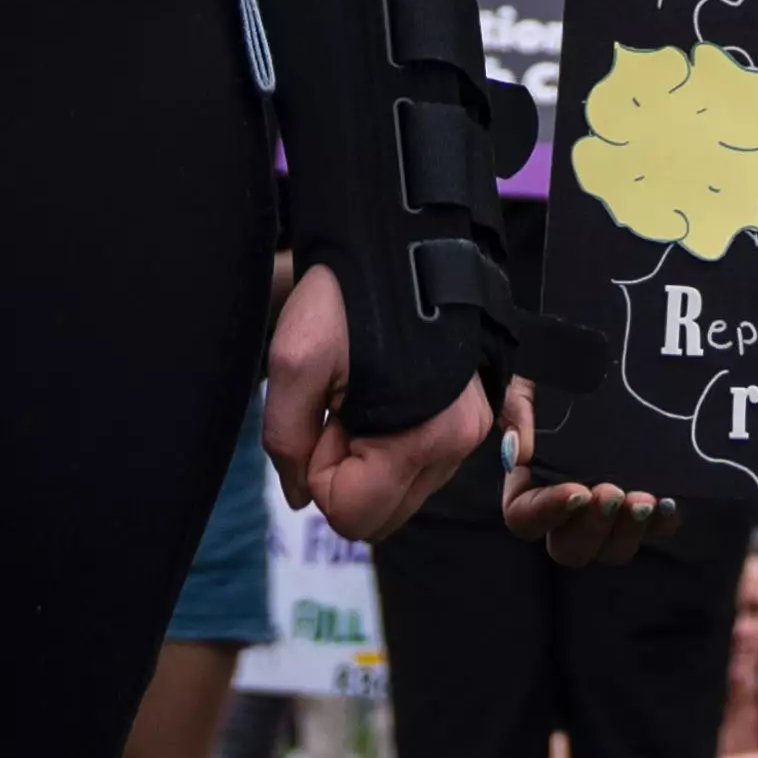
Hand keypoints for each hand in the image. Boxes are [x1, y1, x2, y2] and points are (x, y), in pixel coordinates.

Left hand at [263, 258, 497, 540]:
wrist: (403, 240)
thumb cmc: (349, 294)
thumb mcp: (295, 360)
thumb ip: (286, 440)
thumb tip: (300, 496)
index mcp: (421, 440)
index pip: (353, 515)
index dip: (320, 471)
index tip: (327, 415)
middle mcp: (456, 446)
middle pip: (379, 516)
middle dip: (344, 472)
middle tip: (340, 406)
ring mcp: (469, 436)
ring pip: (397, 495)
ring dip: (366, 459)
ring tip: (362, 393)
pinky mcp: (470, 422)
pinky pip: (417, 469)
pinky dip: (389, 447)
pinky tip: (382, 396)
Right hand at [498, 375, 679, 565]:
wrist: (607, 357)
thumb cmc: (559, 373)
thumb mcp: (531, 380)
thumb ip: (518, 409)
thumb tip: (518, 450)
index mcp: (529, 485)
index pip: (524, 518)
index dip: (547, 512)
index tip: (576, 490)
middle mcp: (567, 510)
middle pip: (570, 547)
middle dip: (592, 526)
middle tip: (612, 492)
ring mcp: (608, 514)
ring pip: (613, 548)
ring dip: (629, 530)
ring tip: (645, 499)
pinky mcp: (646, 508)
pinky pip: (655, 530)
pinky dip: (663, 521)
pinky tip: (670, 501)